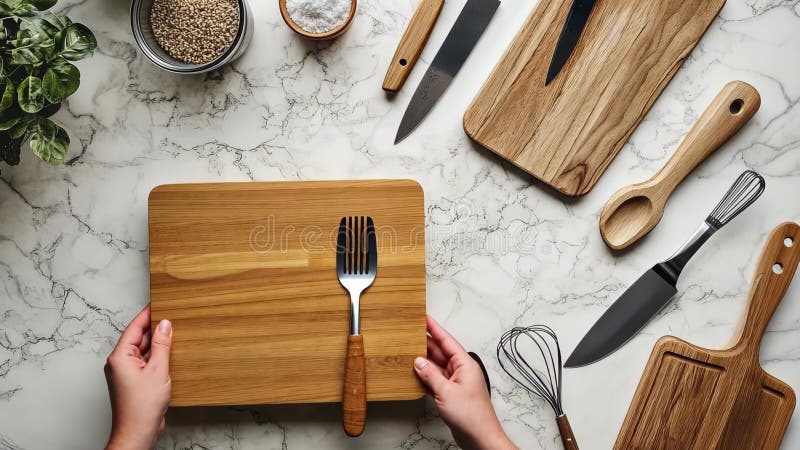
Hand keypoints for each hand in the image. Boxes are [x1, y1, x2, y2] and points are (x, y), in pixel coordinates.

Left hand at [104, 305, 171, 449]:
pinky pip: (145, 362)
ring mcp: (126, 373)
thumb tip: (165, 325)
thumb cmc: (142, 407)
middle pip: (138, 338)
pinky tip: (169, 354)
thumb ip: (162, 345)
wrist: (137, 432)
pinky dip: (156, 356)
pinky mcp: (133, 382)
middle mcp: (119, 363)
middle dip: (155, 328)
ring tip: (174, 333)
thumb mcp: (158, 369)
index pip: (134, 327)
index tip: (159, 302)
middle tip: (172, 316)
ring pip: (142, 350)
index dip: (147, 314)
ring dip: (157, 344)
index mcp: (119, 357)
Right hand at [414, 316, 516, 449]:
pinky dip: (426, 376)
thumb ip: (430, 374)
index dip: (434, 328)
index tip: (424, 317)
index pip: (447, 340)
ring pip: (437, 366)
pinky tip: (416, 372)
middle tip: (411, 332)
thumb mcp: (446, 392)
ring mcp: (456, 382)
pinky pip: (436, 379)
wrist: (479, 437)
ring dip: (424, 360)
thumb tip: (419, 361)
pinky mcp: (451, 394)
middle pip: (441, 352)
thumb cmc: (471, 415)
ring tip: (409, 350)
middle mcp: (461, 370)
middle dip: (426, 342)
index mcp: (465, 364)